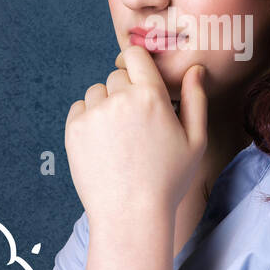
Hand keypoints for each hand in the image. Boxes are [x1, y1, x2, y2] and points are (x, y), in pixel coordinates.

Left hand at [65, 45, 206, 222]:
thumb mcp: (195, 141)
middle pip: (116, 76)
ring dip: (105, 105)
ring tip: (119, 138)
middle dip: (125, 93)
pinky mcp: (74, 130)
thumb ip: (195, 100)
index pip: (135, 55)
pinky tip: (104, 144)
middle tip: (135, 126)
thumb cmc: (168, 180)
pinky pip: (79, 109)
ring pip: (96, 92)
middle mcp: (120, 99)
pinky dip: (88, 119)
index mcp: (151, 96)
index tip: (139, 80)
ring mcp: (94, 114)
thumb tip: (195, 69)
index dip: (137, 64)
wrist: (131, 215)